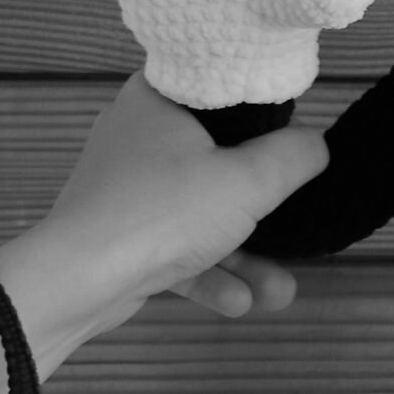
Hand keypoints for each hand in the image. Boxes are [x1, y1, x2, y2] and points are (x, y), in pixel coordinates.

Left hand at [0, 73, 329, 368]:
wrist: (76, 282)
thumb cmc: (163, 212)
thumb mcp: (247, 181)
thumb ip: (293, 158)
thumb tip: (317, 144)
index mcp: (156, 101)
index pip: (216, 89)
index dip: (259, 109)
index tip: (291, 135)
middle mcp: (135, 139)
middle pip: (214, 161)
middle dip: (261, 210)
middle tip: (295, 222)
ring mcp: (124, 193)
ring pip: (198, 217)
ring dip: (241, 257)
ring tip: (280, 293)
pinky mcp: (118, 239)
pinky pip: (174, 249)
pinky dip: (207, 273)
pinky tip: (242, 304)